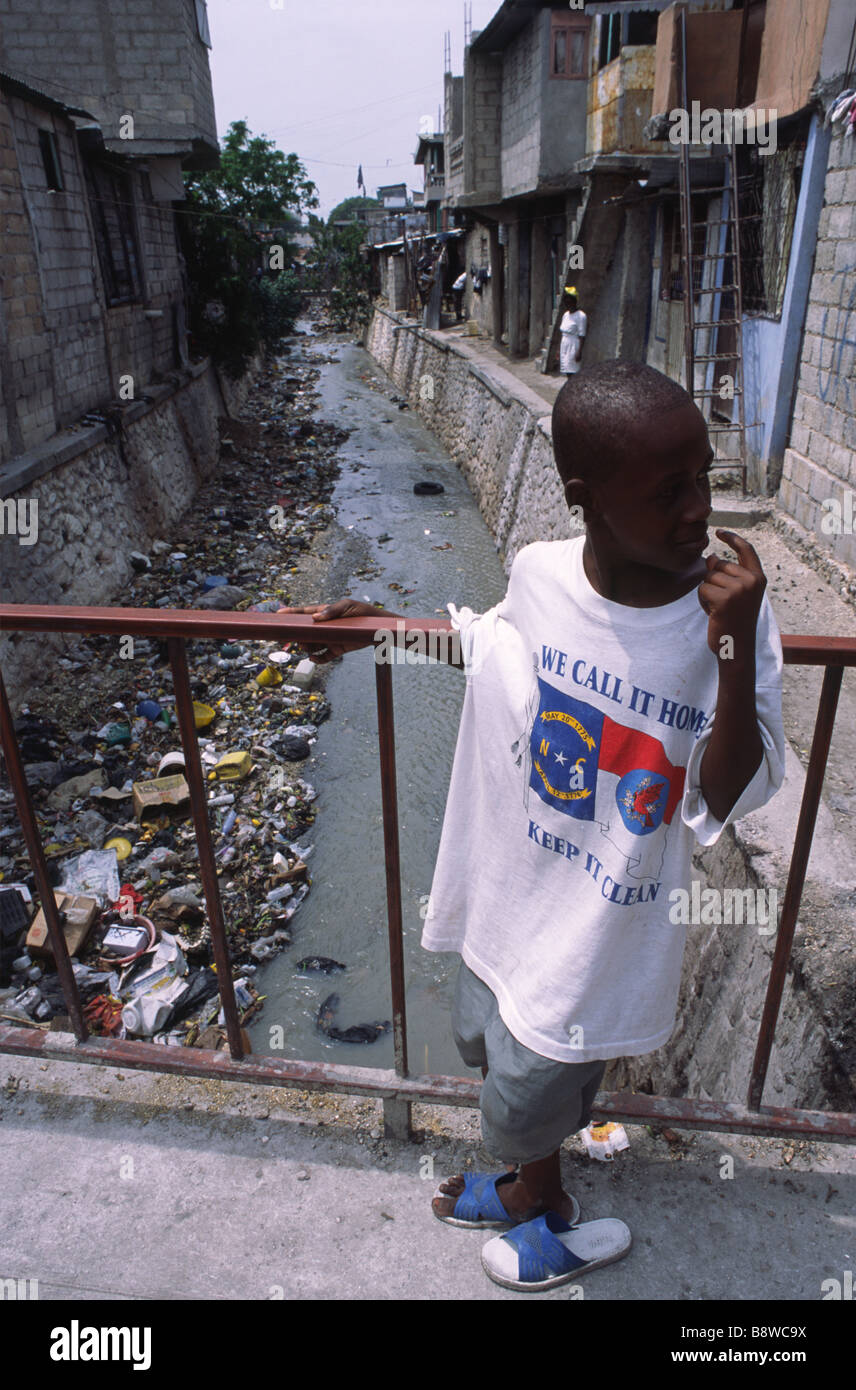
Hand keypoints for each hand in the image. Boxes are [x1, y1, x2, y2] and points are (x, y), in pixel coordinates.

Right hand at [276, 600, 398, 660]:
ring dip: (306, 647)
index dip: (291, 613)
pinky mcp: (336, 649)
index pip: (304, 612)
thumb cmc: (363, 613)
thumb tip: (315, 618)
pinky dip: (317, 659)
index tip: (278, 614)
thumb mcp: (348, 606)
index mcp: (324, 613)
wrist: (379, 629)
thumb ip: (331, 610)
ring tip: (307, 646)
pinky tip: (314, 658)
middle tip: (293, 637)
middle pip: (304, 632)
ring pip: (311, 645)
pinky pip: (323, 657)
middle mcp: (324, 627)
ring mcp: (329, 638)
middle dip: (297, 635)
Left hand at [697, 529, 766, 659]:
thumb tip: (711, 557)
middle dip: (714, 581)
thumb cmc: (733, 620)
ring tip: (719, 609)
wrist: (736, 646)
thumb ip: (725, 574)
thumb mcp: (733, 593)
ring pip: (709, 577)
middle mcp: (752, 581)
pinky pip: (703, 589)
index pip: (746, 550)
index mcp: (758, 578)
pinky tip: (713, 613)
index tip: (719, 532)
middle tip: (723, 603)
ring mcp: (740, 589)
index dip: (732, 538)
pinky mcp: (726, 598)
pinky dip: (703, 601)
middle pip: (719, 565)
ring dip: (707, 593)